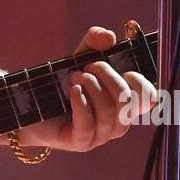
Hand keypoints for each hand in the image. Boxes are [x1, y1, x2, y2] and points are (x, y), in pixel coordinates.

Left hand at [16, 26, 155, 153]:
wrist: (30, 107)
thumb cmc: (62, 83)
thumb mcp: (80, 57)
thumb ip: (94, 42)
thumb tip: (109, 36)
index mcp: (123, 104)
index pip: (149, 99)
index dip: (140, 82)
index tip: (122, 69)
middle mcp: (116, 122)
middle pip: (128, 101)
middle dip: (108, 77)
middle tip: (87, 67)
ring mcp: (100, 135)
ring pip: (109, 112)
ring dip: (92, 87)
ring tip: (74, 76)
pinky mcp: (80, 143)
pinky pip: (88, 125)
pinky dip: (81, 104)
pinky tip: (72, 90)